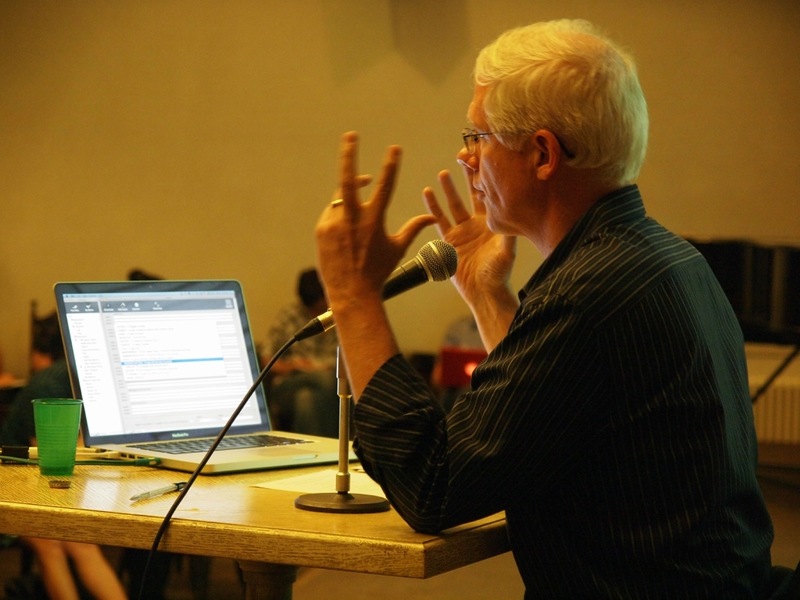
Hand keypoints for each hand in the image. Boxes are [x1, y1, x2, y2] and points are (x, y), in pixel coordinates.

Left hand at [315, 131, 436, 308]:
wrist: (351, 293)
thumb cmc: (378, 272)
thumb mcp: (397, 249)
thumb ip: (413, 229)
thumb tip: (433, 218)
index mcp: (374, 221)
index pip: (385, 186)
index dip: (390, 164)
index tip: (394, 147)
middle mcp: (352, 219)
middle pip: (347, 180)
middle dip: (349, 154)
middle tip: (351, 136)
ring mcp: (334, 224)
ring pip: (340, 199)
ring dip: (349, 193)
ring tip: (358, 193)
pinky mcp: (322, 230)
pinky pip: (331, 215)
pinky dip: (340, 216)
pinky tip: (346, 230)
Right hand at [423, 167, 516, 309]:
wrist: (483, 291)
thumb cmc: (499, 273)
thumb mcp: (506, 251)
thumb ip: (507, 233)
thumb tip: (513, 214)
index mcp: (493, 221)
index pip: (489, 194)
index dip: (485, 178)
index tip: (482, 160)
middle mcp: (477, 223)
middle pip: (471, 193)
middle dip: (468, 176)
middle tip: (464, 157)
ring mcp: (462, 230)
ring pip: (454, 204)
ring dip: (449, 189)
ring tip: (444, 173)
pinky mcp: (449, 240)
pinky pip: (439, 219)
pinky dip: (433, 207)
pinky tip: (428, 192)